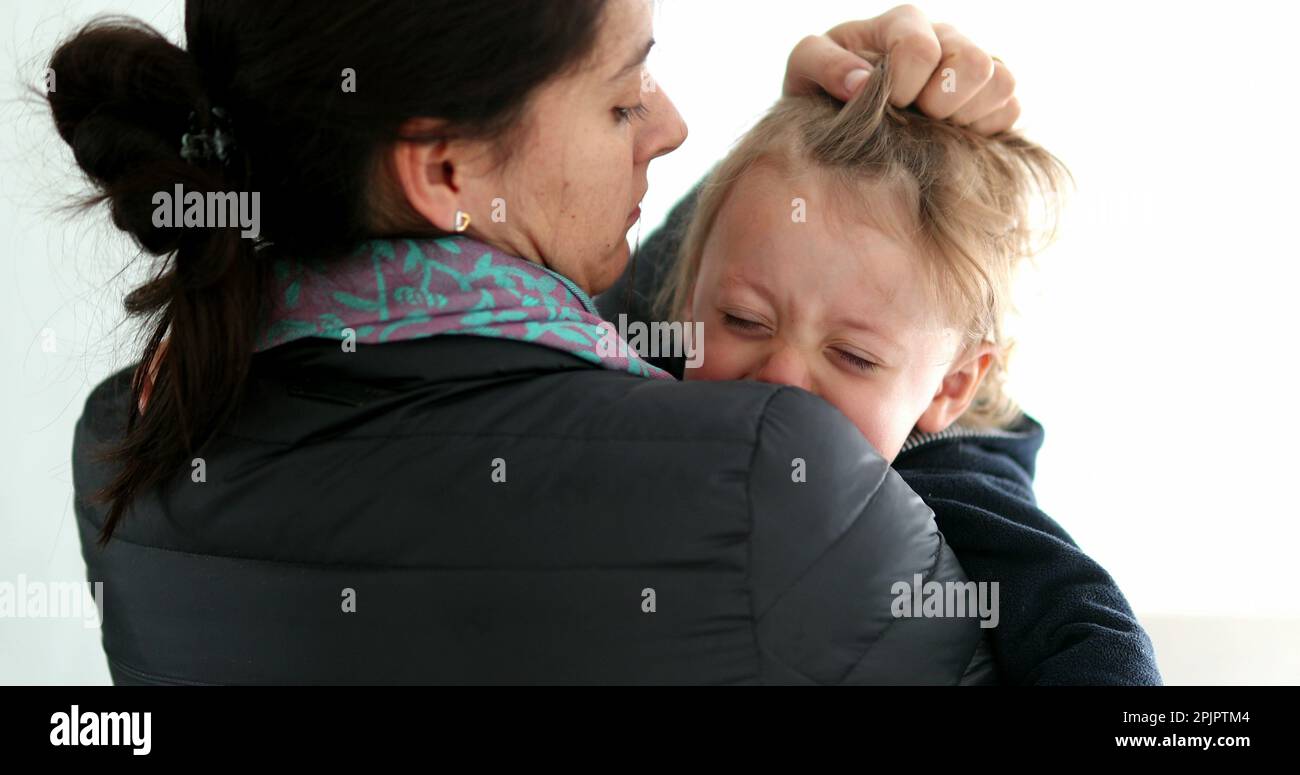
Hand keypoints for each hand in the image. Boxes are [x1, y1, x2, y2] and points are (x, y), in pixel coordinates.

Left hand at [783, 4, 1019, 134]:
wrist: (841, 117)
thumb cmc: (822, 89)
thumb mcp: (805, 69)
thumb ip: (824, 65)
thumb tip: (862, 83)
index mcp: (901, 23)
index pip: (921, 49)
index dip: (903, 86)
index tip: (884, 105)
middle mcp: (944, 36)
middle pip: (974, 63)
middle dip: (940, 102)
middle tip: (913, 117)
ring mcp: (971, 63)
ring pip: (1002, 81)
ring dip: (965, 115)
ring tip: (931, 126)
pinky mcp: (989, 95)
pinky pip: (1011, 107)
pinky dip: (984, 127)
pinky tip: (949, 134)